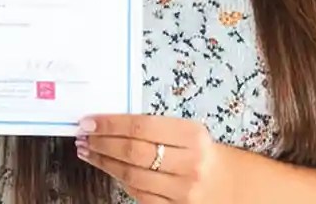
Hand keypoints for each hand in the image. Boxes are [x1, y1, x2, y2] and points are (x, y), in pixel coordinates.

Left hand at [76, 114, 229, 202]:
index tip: (88, 122)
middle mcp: (189, 163)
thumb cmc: (204, 154)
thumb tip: (109, 123)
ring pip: (131, 176)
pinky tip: (108, 169)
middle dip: (101, 144)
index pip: (141, 126)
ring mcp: (183, 190)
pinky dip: (120, 180)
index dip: (110, 124)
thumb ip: (154, 128)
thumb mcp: (189, 133)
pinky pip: (139, 194)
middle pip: (133, 152)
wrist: (232, 186)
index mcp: (192, 135)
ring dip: (103, 163)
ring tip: (87, 152)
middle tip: (82, 137)